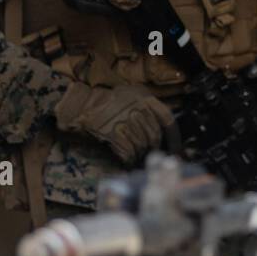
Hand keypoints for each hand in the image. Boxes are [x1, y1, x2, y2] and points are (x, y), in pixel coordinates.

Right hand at [53, 82, 174, 164]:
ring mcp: (125, 121)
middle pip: (154, 134)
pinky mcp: (114, 132)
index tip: (175, 145)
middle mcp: (137, 108)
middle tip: (151, 153)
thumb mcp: (130, 95)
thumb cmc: (106, 102)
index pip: (166, 117)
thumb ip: (146, 108)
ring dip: (140, 153)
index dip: (172, 134)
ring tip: (138, 157)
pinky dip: (129, 157)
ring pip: (142, 143)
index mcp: (143, 98)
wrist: (81, 105)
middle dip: (153, 146)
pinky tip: (128, 160)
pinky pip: (128, 150)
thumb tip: (160, 131)